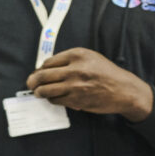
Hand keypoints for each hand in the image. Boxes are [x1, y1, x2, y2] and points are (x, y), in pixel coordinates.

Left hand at [27, 48, 152, 119]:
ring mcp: (75, 86)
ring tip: (38, 92)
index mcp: (78, 55)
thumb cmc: (107, 73)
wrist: (123, 90)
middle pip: (43, 75)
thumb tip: (48, 68)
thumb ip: (70, 60)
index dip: (40, 68)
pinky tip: (53, 98)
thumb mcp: (91, 58)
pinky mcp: (76, 100)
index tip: (38, 72)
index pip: (49, 62)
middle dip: (33, 81)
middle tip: (30, 83)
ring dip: (39, 92)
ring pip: (46, 90)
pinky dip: (52, 99)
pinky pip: (56, 100)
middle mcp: (75, 69)